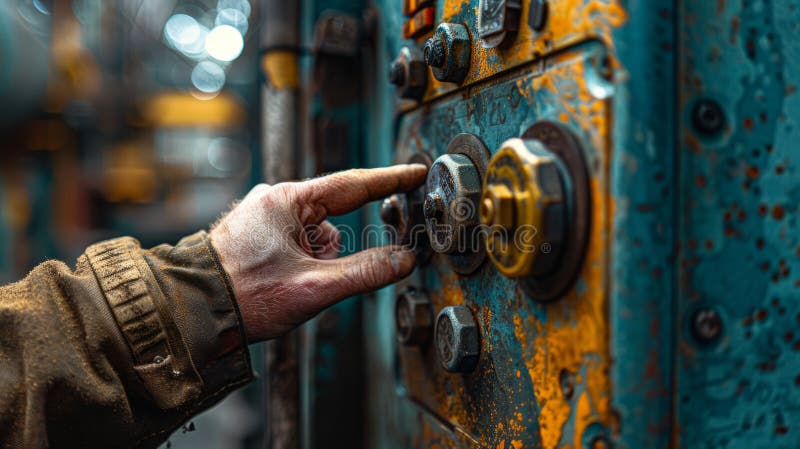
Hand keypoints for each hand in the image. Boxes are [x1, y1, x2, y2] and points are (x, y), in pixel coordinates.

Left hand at [209, 164, 426, 341]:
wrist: (194, 312)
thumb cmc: (244, 295)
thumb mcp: (314, 287)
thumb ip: (366, 271)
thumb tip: (404, 258)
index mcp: (287, 200)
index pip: (352, 184)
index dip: (390, 179)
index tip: (416, 172)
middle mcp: (275, 201)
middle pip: (333, 220)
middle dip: (332, 254)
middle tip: (313, 279)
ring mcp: (264, 217)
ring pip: (316, 237)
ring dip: (315, 262)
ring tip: (286, 286)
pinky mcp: (258, 234)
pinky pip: (298, 243)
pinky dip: (301, 263)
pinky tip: (280, 283)